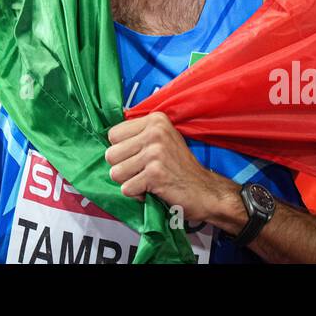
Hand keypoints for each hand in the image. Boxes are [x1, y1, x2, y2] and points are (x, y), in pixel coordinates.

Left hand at [105, 111, 233, 225]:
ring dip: (128, 182)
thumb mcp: (163, 139)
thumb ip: (138, 135)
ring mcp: (155, 153)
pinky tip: (152, 190)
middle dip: (122, 168)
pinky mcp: (155, 175)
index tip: (138, 156)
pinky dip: (136, 195)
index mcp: (155, 120)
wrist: (206, 191)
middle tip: (141, 172)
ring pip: (115, 172)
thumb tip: (109, 140)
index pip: (113, 134)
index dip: (121, 150)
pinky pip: (126, 188)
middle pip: (111, 154)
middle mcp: (155, 132)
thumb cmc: (181, 167)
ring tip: (146, 180)